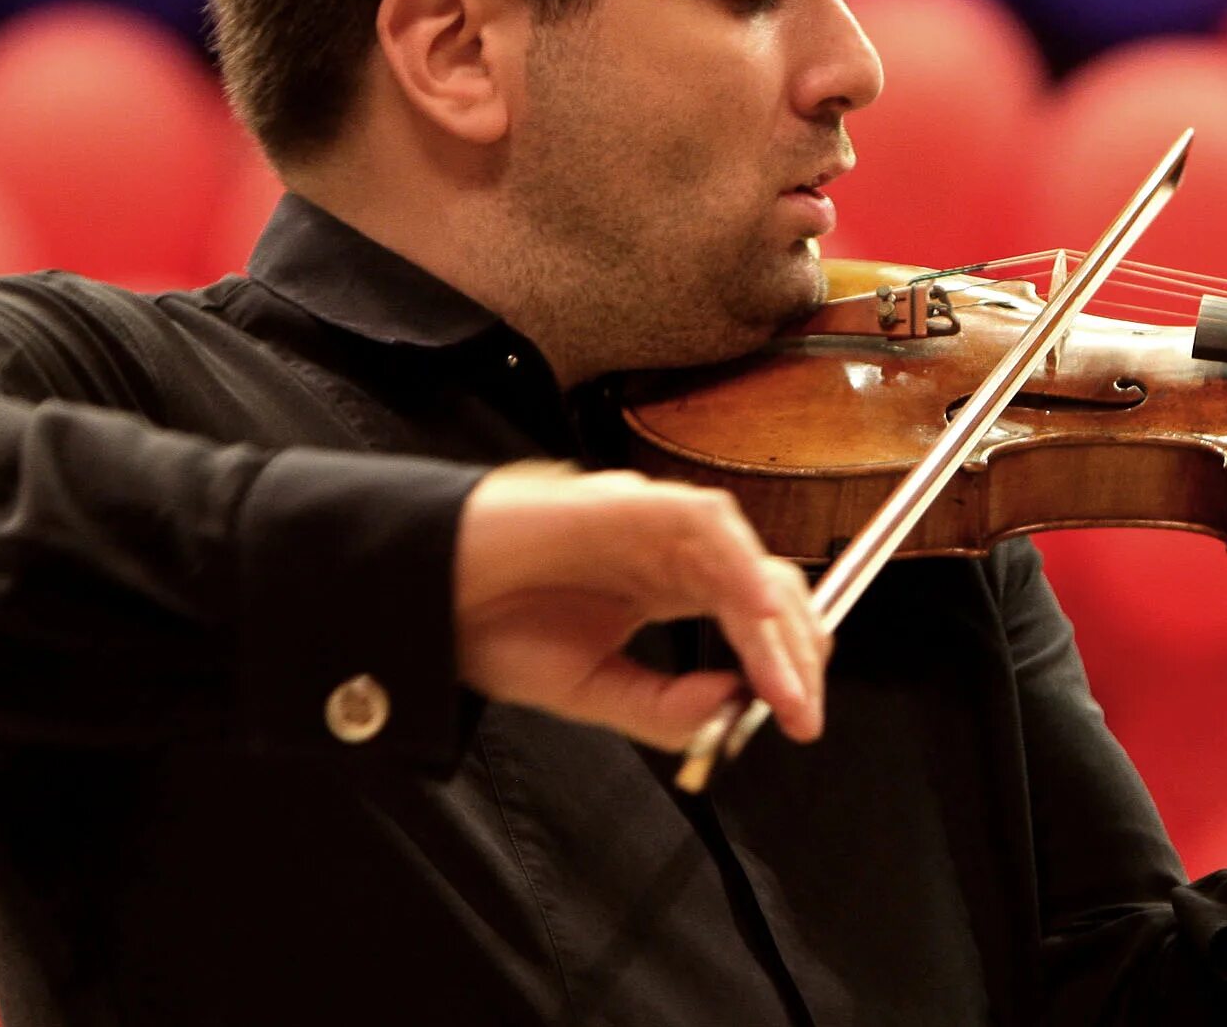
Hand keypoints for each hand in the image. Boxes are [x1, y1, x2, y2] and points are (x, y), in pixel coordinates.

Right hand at [452, 462, 826, 749]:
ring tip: (783, 683)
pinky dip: (735, 568)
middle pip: (767, 588)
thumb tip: (733, 709)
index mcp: (672, 587)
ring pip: (744, 558)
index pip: (757, 618)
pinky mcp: (625, 503)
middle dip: (796, 652)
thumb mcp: (591, 688)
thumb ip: (663, 708)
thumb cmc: (494, 627)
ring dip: (773, 622)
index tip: (802, 722)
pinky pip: (700, 524)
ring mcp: (653, 523)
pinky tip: (752, 616)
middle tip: (802, 712)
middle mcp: (674, 552)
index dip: (788, 667)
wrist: (424, 594)